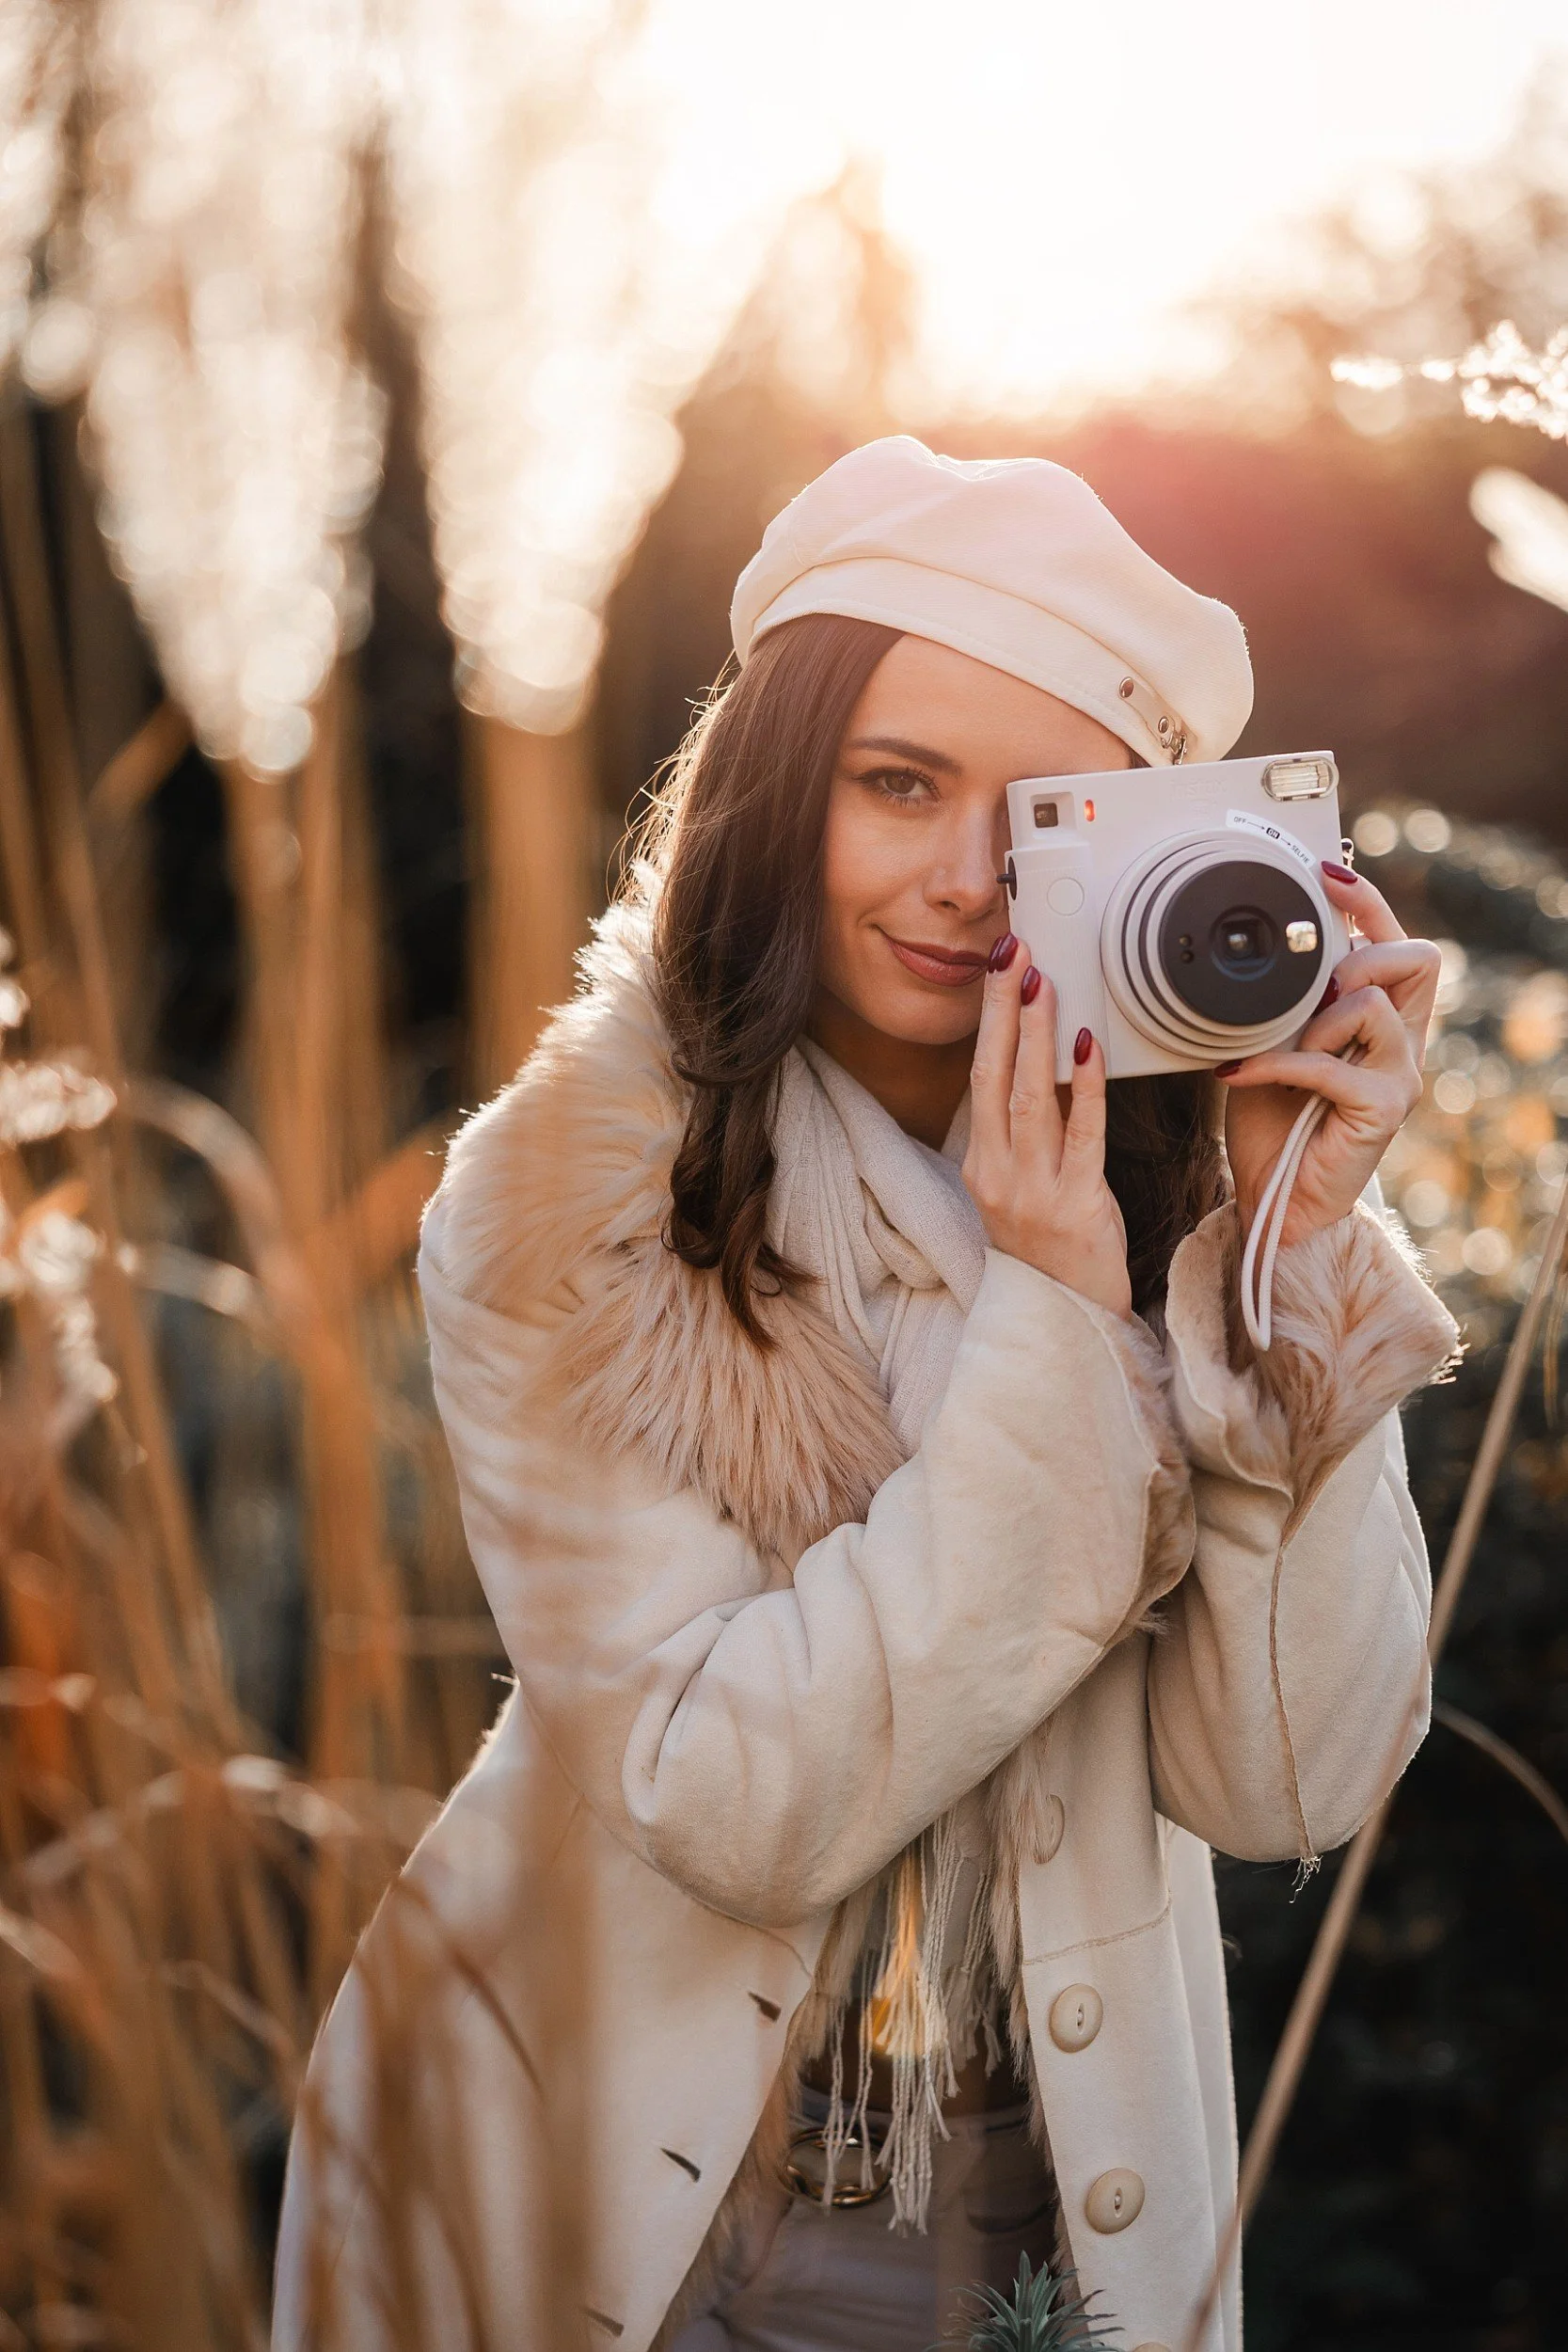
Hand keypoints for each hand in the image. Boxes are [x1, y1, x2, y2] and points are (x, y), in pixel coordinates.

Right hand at [963, 936, 1131, 1319]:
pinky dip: (1082, 1087)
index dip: (987, 1021)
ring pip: (1028, 1098)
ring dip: (1036, 1035)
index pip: (977, 1078)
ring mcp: (1031, 1193)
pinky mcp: (1074, 1206)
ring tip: (1042, 984)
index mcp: (981, 1167)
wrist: (1068, 1323)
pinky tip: (1088, 1048)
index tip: (997, 970)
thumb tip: (1043, 1063)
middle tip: (1012, 955)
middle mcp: (997, 1176)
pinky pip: (1080, 1135)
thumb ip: (1027, 1134)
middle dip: (1002, 1010)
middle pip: (992, 1076)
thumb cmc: (1052, 1252)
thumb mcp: (1023, 1190)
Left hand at [1219, 864, 1437, 1247]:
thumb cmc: (1273, 1122)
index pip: (1397, 942)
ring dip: (1311, 1022)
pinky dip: (1276, 1064)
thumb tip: (1274, 948)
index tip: (1324, 869)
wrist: (1274, 1198)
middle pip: (1417, 959)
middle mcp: (1401, 1042)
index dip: (1367, 901)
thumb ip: (1288, 1000)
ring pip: (1372, 1004)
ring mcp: (1399, 1076)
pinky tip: (1239, 1074)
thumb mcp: (1274, 1041)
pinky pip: (1330, 1064)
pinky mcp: (1382, 1109)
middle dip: (1358, 956)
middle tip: (1311, 989)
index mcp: (1380, 1018)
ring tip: (1272, 1049)